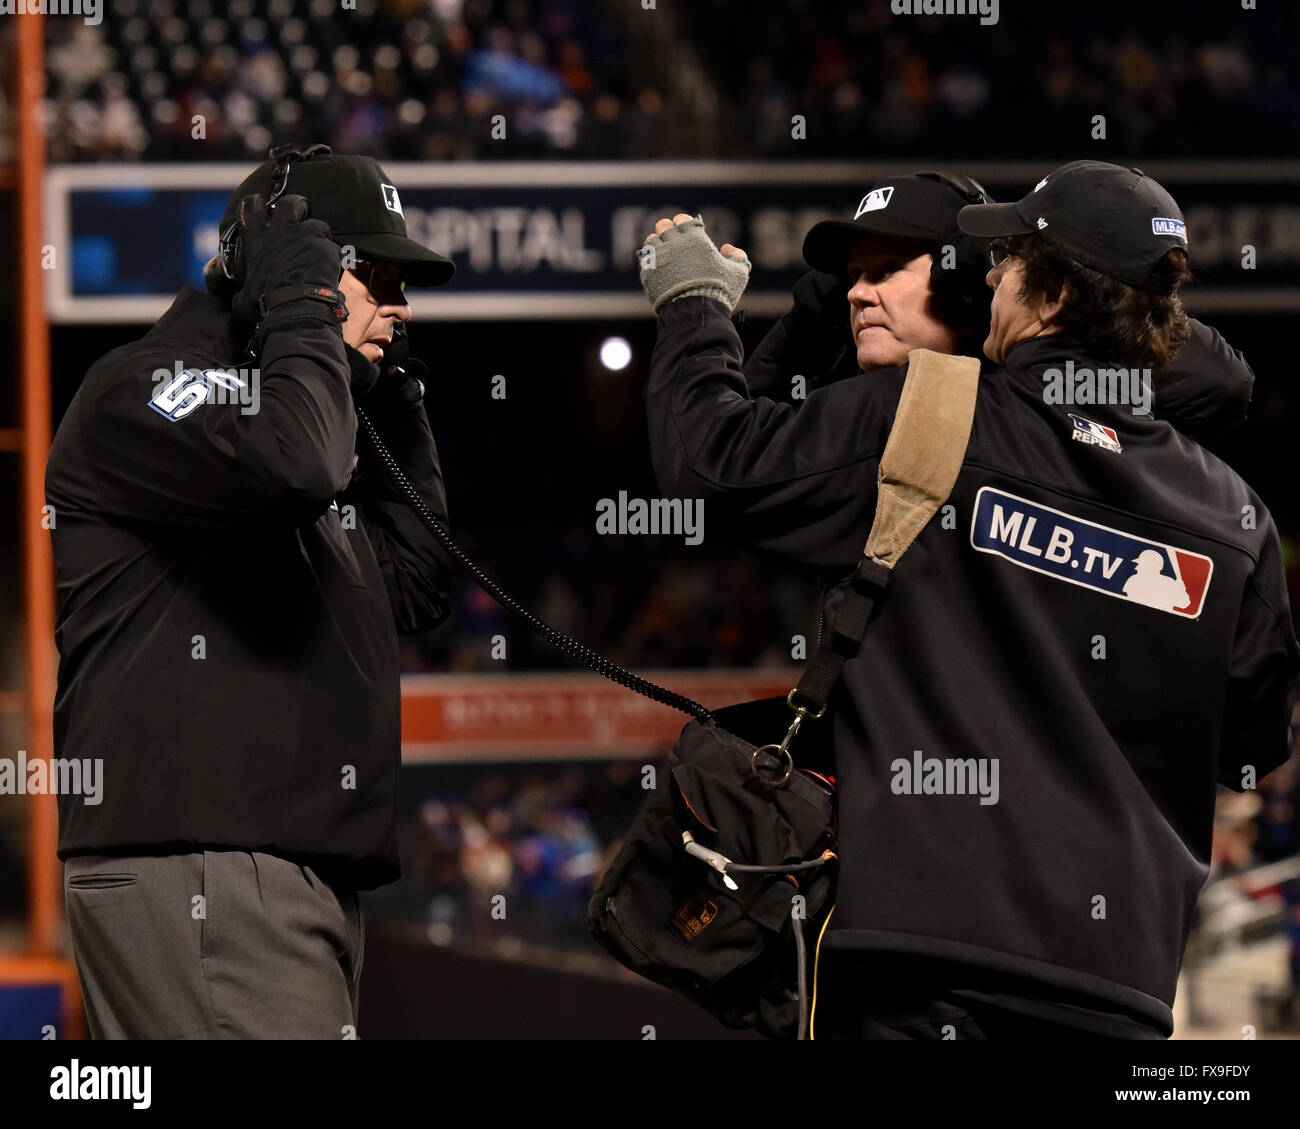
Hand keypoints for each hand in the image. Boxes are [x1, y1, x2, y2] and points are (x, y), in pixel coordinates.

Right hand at [230, 192, 346, 334]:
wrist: (294, 312)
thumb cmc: (265, 308)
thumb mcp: (242, 299)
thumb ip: (241, 290)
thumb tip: (239, 296)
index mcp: (257, 244)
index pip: (250, 210)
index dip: (255, 203)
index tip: (260, 203)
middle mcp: (280, 234)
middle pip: (290, 204)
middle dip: (297, 205)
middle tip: (302, 214)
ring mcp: (305, 238)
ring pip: (317, 223)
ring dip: (319, 234)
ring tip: (321, 250)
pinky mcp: (326, 248)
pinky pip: (333, 248)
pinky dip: (333, 258)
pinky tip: (332, 270)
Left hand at [638, 213, 750, 312]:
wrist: (696, 312)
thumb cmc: (719, 291)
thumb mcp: (738, 273)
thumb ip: (738, 257)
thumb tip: (728, 249)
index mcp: (694, 237)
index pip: (682, 219)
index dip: (685, 225)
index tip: (688, 234)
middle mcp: (673, 242)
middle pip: (663, 225)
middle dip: (669, 231)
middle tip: (675, 242)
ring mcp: (658, 257)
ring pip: (651, 240)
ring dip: (658, 245)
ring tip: (665, 255)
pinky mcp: (648, 273)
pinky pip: (645, 261)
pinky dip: (651, 263)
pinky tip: (659, 270)